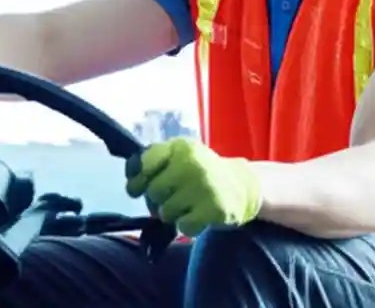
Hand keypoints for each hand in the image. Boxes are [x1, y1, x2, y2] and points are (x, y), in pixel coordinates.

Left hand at [124, 138, 261, 237]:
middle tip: (172, 198)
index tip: (139, 189)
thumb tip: (131, 184)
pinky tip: (198, 215)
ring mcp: (204, 186)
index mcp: (179, 147)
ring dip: (173, 214)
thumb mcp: (180, 157)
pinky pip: (184, 226)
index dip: (137, 180)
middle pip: (153, 192)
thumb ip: (154, 163)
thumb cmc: (201, 172)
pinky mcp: (214, 209)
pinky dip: (188, 226)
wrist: (243, 184)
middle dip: (158, 200)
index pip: (143, 164)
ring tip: (188, 206)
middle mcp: (191, 163)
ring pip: (166, 213)